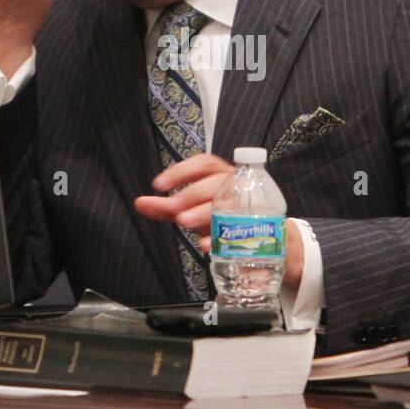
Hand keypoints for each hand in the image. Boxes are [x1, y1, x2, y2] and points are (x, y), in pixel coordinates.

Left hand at [135, 153, 303, 287]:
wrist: (271, 240)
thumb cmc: (225, 217)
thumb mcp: (194, 210)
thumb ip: (167, 208)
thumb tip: (138, 203)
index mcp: (222, 175)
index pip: (204, 163)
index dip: (181, 171)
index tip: (159, 185)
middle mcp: (238, 185)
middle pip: (215, 182)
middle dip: (192, 195)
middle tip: (174, 212)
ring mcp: (252, 205)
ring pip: (229, 203)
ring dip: (205, 213)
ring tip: (185, 223)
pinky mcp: (263, 227)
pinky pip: (243, 231)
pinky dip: (221, 239)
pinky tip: (205, 246)